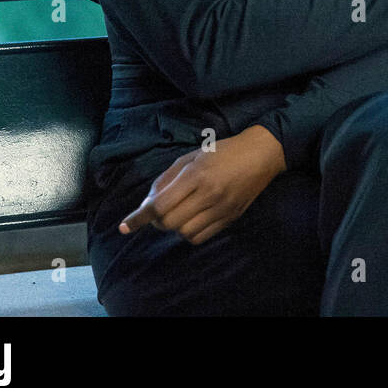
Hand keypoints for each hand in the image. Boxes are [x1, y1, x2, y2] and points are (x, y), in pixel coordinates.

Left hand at [119, 125, 284, 244]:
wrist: (262, 154)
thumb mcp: (192, 156)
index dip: (140, 217)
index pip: (161, 205)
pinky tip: (191, 220)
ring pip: (185, 233)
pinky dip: (189, 233)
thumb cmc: (224, 150)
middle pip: (170, 222)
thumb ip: (167, 179)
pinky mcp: (231, 218)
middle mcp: (209, 194)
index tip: (125, 226)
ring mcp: (222, 209)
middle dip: (157, 221)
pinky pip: (201, 237)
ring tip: (178, 214)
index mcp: (197, 175)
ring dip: (174, 227)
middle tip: (159, 211)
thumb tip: (147, 203)